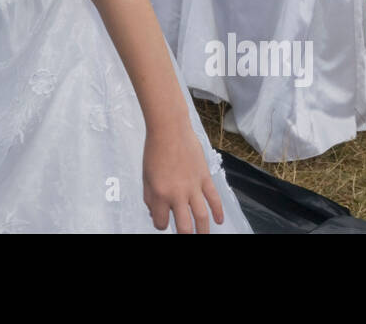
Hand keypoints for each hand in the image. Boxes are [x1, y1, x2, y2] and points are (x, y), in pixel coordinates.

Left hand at [142, 118, 223, 232]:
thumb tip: (154, 213)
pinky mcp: (204, 178)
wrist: (169, 129)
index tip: (162, 221)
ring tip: (203, 236)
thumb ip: (149, 197)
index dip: (160, 224)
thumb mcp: (145, 176)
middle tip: (187, 236)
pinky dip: (218, 211)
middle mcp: (177, 194)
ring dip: (203, 230)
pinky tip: (220, 220)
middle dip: (185, 235)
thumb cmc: (154, 150)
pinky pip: (214, 198)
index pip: (160, 222)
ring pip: (202, 217)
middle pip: (184, 226)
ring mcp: (193, 187)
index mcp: (159, 194)